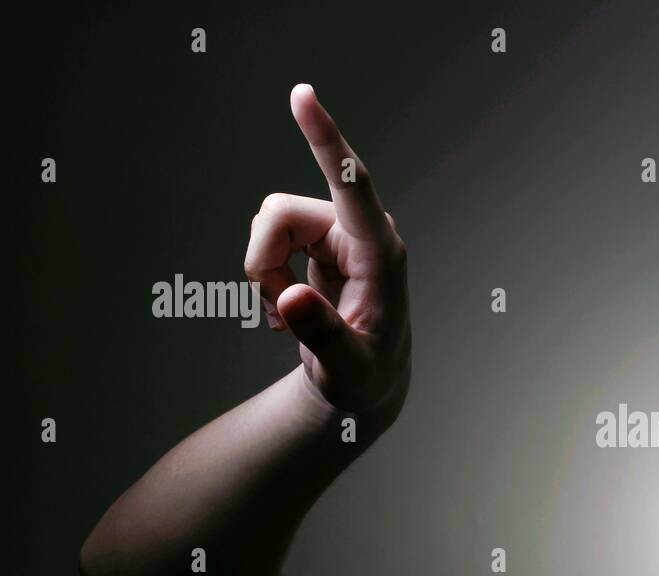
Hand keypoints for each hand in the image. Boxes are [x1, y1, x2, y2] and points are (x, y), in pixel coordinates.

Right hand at [244, 84, 410, 418]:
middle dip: (263, 262)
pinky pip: (267, 238)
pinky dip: (265, 274)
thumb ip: (323, 336)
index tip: (303, 95)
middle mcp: (360, 232)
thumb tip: (290, 296)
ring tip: (291, 312)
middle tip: (278, 314)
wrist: (364, 382)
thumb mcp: (347, 370)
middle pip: (279, 214)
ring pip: (268, 223)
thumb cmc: (365, 378)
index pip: (351, 184)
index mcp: (380, 252)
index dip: (326, 139)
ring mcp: (338, 231)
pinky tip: (291, 304)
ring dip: (265, 271)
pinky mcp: (319, 238)